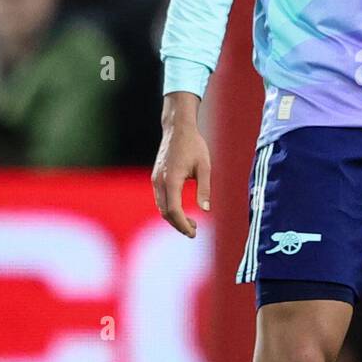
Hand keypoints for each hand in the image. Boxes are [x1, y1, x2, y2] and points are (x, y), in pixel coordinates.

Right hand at [152, 105, 210, 236]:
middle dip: (179, 225)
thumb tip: (205, 210)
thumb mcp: (205, 167)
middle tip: (194, 231)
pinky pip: (160, 199)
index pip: (174, 210)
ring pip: (161, 207)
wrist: (178, 129)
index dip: (183, 224)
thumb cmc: (194, 146)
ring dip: (174, 218)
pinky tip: (181, 211)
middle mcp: (160, 181)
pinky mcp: (156, 177)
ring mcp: (156, 179)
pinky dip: (169, 208)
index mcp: (172, 180)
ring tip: (190, 223)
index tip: (193, 232)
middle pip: (165, 212)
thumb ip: (204, 189)